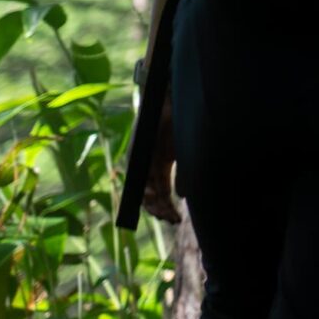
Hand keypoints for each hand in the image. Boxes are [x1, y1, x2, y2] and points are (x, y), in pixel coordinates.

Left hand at [141, 98, 182, 224]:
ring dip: (153, 205)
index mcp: (160, 164)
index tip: (175, 219)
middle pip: (149, 195)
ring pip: (143, 190)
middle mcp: (147, 164)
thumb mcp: (183, 152)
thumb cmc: (180, 122)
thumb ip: (183, 173)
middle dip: (160, 210)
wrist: (169, 98)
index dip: (166, 208)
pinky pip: (139, 176)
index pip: (160, 192)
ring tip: (166, 213)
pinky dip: (146, 190)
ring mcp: (139, 160)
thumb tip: (182, 195)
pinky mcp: (135, 154)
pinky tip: (156, 197)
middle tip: (172, 219)